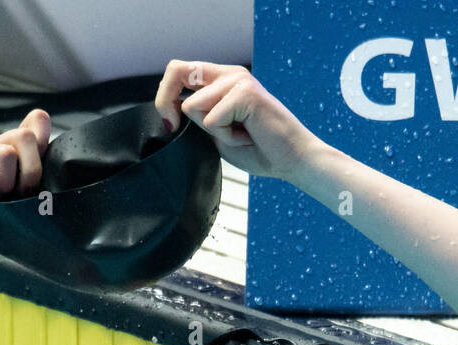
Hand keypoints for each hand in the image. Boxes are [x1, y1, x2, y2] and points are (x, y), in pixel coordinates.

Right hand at [0, 108, 51, 265]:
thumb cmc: (5, 229)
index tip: (44, 170)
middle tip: (23, 196)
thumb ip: (47, 178)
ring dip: (9, 185)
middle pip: (24, 136)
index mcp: (17, 152)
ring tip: (1, 202)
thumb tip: (70, 163)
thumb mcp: (34, 203)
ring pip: (5, 154)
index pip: (37, 121)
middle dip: (32, 171)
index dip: (44, 138)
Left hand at [155, 61, 320, 180]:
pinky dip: (226, 136)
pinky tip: (248, 136)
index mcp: (222, 79)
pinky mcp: (245, 93)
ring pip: (193, 105)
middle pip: (177, 71)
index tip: (169, 122)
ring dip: (212, 130)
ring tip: (238, 134)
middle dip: (167, 102)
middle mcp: (229, 74)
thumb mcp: (218, 133)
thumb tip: (171, 109)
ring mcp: (238, 80)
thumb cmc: (260, 150)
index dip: (165, 94)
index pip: (179, 70)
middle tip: (173, 125)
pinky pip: (212, 119)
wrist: (292, 160)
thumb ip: (198, 117)